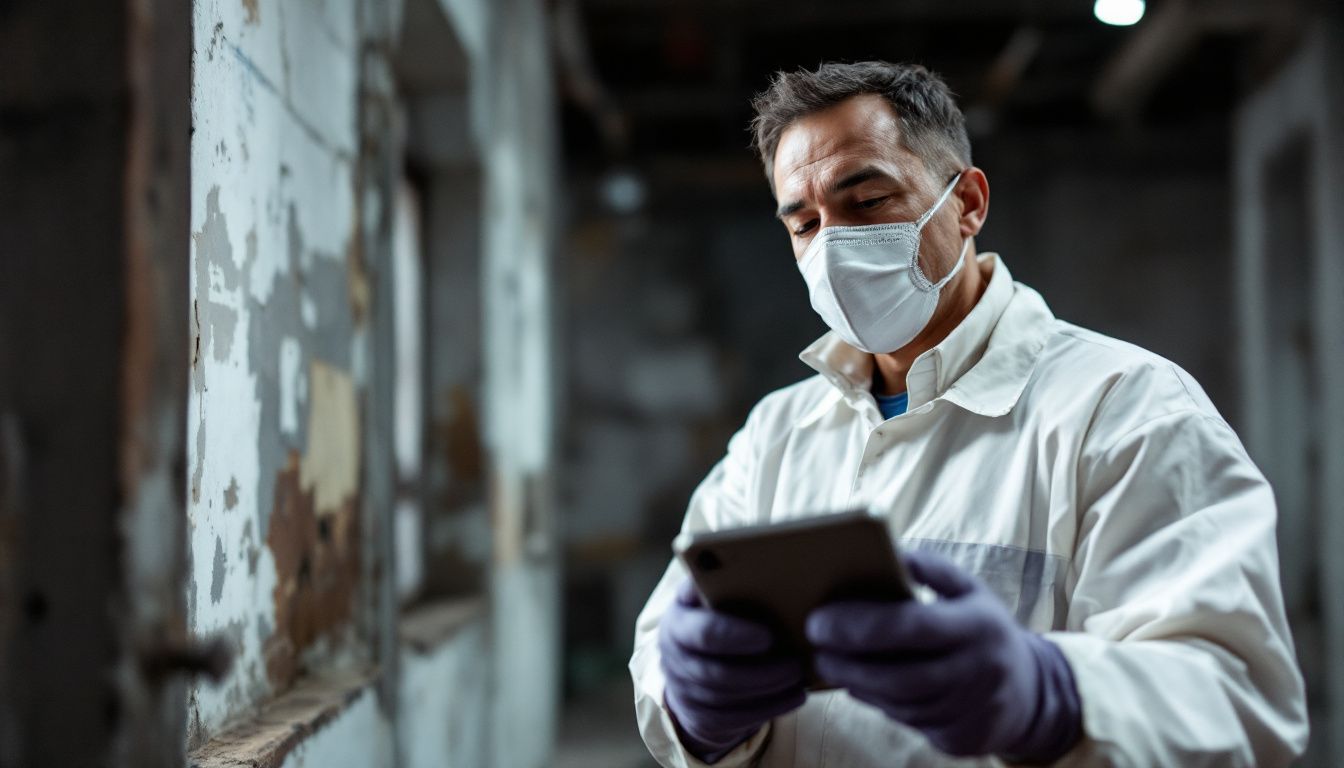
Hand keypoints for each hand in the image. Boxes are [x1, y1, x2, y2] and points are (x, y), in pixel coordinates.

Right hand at [659, 580, 806, 762]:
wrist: (697, 657)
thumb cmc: (723, 615)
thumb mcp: (720, 595)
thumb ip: (733, 585)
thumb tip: (785, 573)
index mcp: (679, 616)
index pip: (702, 631)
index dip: (733, 636)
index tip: (768, 636)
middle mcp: (673, 653)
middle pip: (715, 671)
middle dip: (759, 671)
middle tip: (794, 664)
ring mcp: (681, 687)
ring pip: (726, 697)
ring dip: (767, 690)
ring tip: (798, 677)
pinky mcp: (697, 715)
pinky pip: (733, 719)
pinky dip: (768, 709)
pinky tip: (794, 697)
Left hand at [805, 549, 1081, 761]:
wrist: (1032, 692)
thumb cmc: (984, 628)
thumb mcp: (970, 590)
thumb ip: (931, 568)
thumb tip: (888, 553)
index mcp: (977, 626)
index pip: (910, 626)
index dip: (859, 625)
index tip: (817, 620)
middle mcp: (977, 672)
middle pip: (898, 675)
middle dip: (847, 662)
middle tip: (813, 646)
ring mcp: (971, 711)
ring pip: (898, 703)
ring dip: (856, 684)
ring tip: (826, 663)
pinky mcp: (960, 739)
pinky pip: (908, 722)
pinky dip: (877, 703)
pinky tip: (857, 684)